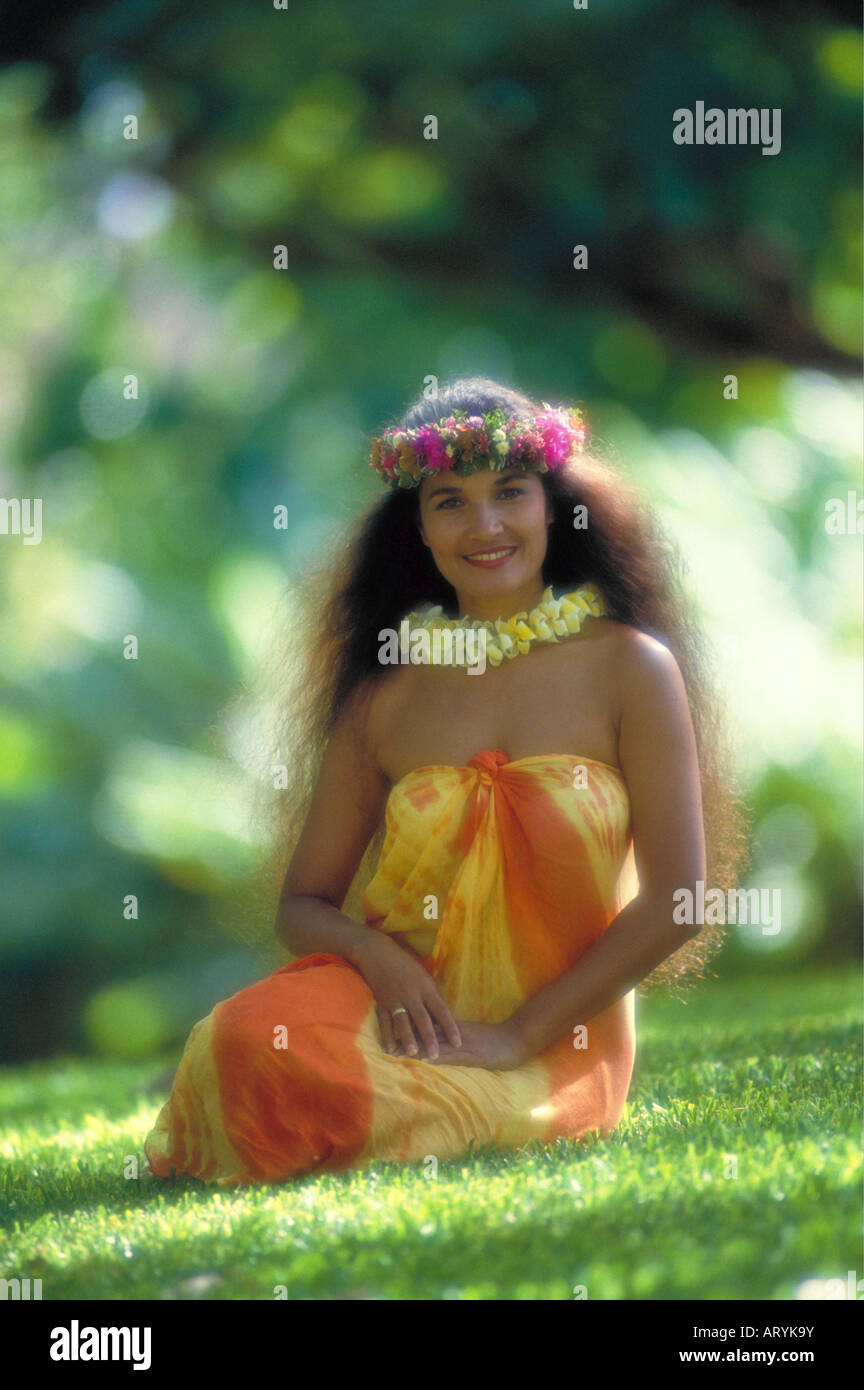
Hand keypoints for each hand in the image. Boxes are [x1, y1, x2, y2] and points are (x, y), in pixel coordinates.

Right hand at [351, 931, 461, 1059]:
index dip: (450, 1027)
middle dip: (429, 1038)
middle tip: (435, 1055)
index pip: (441, 1010)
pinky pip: (385, 1021)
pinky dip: (388, 1035)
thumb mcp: (423, 977)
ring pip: (403, 1021)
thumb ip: (431, 997)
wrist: (378, 953)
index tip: (458, 1043)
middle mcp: (412, 994)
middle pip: (422, 1019)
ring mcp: (395, 998)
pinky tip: (391, 1048)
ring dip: (408, 1038)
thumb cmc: (406, 965)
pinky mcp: (381, 1002)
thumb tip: (441, 1018)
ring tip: (413, 1053)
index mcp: (426, 987)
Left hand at [394, 1018, 526, 1071]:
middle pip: (426, 1033)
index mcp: (455, 1026)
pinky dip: (436, 1057)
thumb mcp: (473, 1034)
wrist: (518, 1038)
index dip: (408, 1027)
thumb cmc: (497, 1039)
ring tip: (395, 1052)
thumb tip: (436, 1034)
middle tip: (384, 1043)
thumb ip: (455, 1034)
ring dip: (415, 1048)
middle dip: (405, 1039)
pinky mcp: (472, 1054)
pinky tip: (423, 1060)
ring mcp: (463, 1043)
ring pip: (434, 1044)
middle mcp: (455, 1032)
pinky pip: (451, 1055)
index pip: (428, 1024)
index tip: (389, 1027)